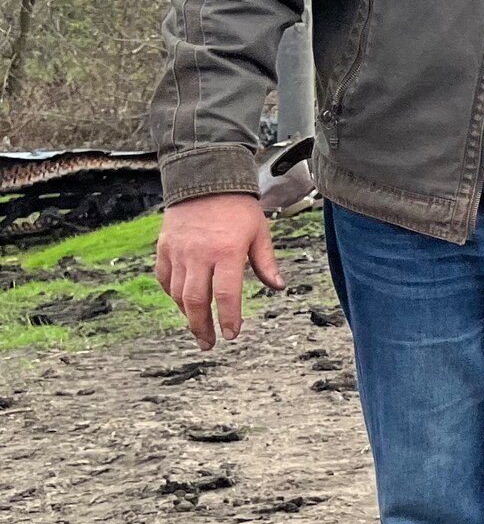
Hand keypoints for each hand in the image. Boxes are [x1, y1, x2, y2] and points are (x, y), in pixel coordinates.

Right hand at [154, 192, 284, 350]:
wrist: (204, 180)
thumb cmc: (237, 208)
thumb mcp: (259, 232)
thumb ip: (266, 262)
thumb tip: (278, 287)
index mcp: (227, 251)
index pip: (227, 293)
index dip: (229, 317)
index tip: (232, 334)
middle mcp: (199, 254)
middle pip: (196, 300)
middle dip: (202, 326)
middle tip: (209, 344)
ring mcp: (179, 252)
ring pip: (178, 293)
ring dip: (188, 315)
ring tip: (199, 330)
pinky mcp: (164, 248)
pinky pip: (165, 279)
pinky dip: (173, 295)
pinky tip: (183, 305)